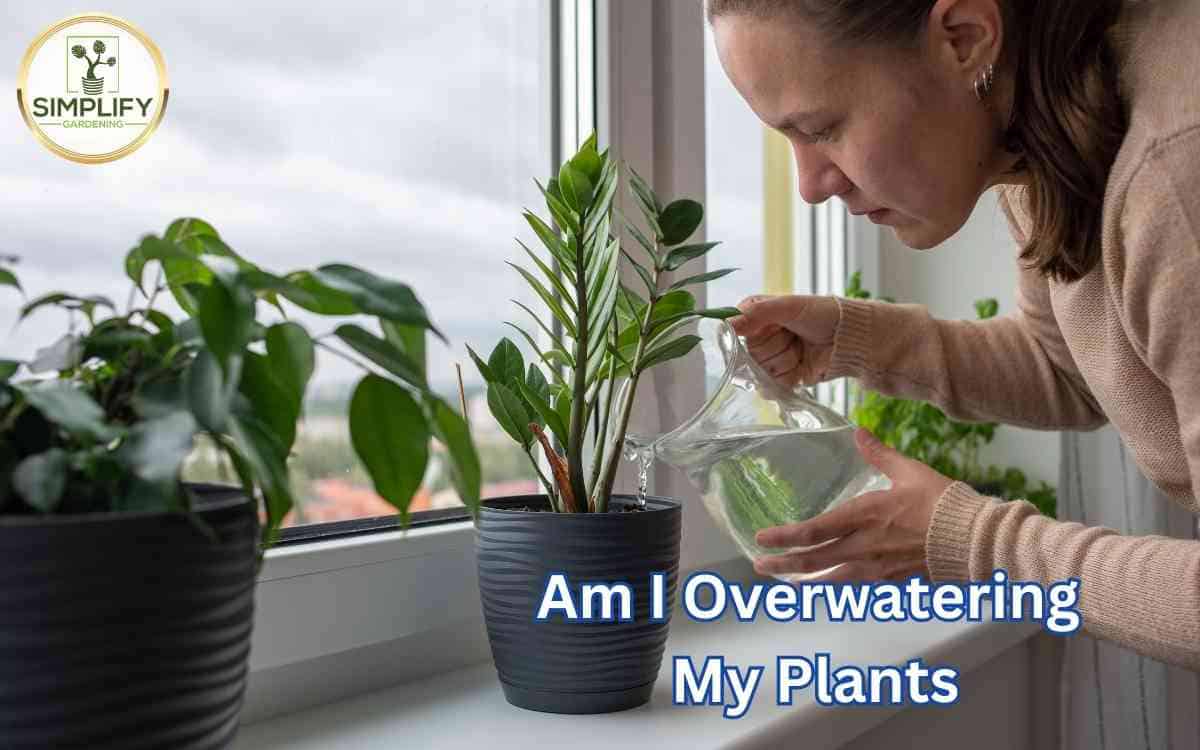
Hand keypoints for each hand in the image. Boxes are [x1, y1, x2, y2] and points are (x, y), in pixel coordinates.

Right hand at [729, 294, 840, 387]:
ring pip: (761, 371)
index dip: (753, 333)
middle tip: (794, 336)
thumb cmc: (822, 314)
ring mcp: (771, 359)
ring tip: (801, 348)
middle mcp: (760, 337)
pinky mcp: (782, 378)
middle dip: (776, 347)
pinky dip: (787, 379)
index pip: (736, 331)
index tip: (773, 328)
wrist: (849, 338)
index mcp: (756, 315)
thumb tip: (726, 324)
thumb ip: (756, 314)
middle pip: (750, 354)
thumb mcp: (788, 306)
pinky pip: (771, 387)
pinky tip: (799, 366)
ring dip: (786, 361)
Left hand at [753, 427, 954, 582]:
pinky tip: (826, 587)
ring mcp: (878, 568)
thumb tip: (858, 432)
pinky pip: (855, 588)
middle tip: (760, 564)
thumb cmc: (945, 503)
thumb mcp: (909, 471)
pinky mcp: (892, 581)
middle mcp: (866, 546)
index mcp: (866, 515)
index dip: (785, 536)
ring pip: (832, 580)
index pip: (815, 530)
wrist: (977, 539)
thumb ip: (879, 454)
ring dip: (804, 580)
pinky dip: (834, 588)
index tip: (761, 538)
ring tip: (785, 581)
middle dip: (784, 563)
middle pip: (815, 560)